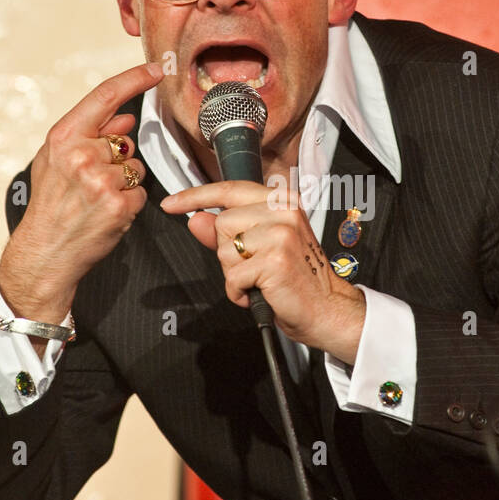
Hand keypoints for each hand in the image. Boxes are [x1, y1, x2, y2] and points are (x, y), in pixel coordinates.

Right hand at [0, 62, 162, 321]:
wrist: (45, 250)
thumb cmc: (50, 205)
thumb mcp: (56, 161)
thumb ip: (89, 135)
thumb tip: (125, 117)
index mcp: (64, 137)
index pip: (106, 96)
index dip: (135, 79)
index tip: (157, 71)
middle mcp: (82, 155)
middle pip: (124, 142)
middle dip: (116, 160)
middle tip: (91, 183)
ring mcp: (101, 180)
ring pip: (135, 168)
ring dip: (124, 183)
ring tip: (96, 199)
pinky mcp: (120, 204)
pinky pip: (140, 193)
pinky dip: (129, 203)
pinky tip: (106, 212)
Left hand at [160, 181, 366, 364]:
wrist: (327, 309)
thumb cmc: (297, 279)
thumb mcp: (260, 249)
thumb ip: (227, 232)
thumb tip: (196, 218)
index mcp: (282, 201)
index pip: (229, 190)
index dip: (196, 196)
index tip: (171, 204)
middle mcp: (284, 211)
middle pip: (222, 223)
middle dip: (229, 252)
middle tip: (254, 266)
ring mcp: (281, 234)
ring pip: (225, 250)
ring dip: (235, 274)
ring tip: (260, 280)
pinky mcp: (275, 260)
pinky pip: (232, 276)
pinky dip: (239, 292)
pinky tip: (259, 293)